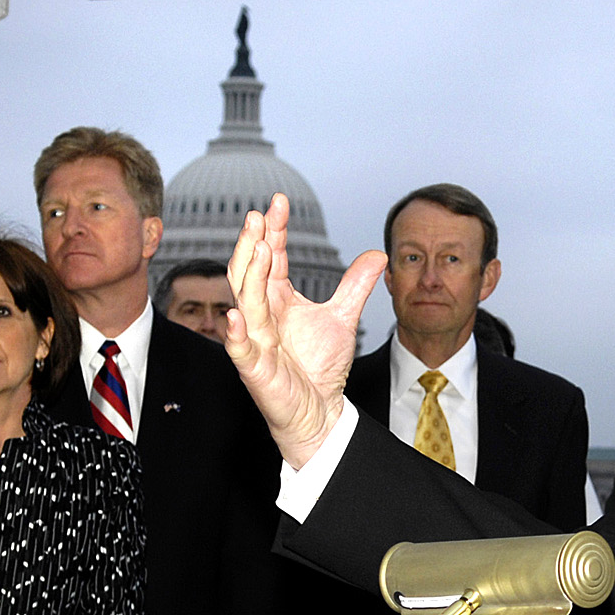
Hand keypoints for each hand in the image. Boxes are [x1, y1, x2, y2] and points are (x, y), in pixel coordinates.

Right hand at [224, 193, 388, 467]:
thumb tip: (378, 254)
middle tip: (258, 216)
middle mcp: (262, 316)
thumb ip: (355, 285)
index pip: (270, 258)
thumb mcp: (343, 318)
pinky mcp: (256, 370)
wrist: (319, 412)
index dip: (273, 231)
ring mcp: (255, 342)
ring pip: (245, 303)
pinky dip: (236, 334)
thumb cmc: (321, 367)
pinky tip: (237, 315)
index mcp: (277, 300)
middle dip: (251, 244)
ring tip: (256, 247)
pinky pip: (240, 350)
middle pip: (248, 273)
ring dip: (249, 276)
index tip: (278, 203)